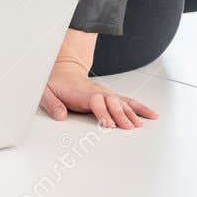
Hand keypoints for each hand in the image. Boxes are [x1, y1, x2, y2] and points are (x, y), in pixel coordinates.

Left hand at [40, 59, 157, 129]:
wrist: (63, 69)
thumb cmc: (54, 83)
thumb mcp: (45, 92)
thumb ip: (51, 104)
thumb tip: (60, 116)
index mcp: (80, 93)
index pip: (95, 101)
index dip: (102, 112)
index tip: (108, 124)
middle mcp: (96, 92)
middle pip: (112, 102)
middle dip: (121, 115)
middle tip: (128, 128)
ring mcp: (105, 93)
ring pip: (121, 102)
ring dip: (131, 113)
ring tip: (138, 125)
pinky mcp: (110, 96)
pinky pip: (127, 101)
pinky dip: (140, 107)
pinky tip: (151, 115)